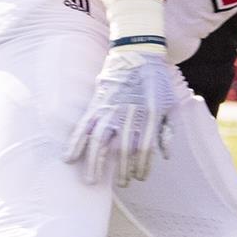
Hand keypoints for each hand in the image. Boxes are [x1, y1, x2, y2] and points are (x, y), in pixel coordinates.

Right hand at [64, 43, 180, 185]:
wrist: (138, 52)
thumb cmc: (156, 80)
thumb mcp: (168, 104)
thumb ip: (165, 130)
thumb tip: (164, 156)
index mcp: (150, 114)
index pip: (145, 148)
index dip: (141, 165)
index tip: (139, 177)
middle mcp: (129, 113)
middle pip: (123, 149)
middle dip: (121, 170)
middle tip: (120, 184)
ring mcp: (110, 107)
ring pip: (100, 141)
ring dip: (95, 163)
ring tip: (92, 181)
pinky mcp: (96, 102)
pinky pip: (82, 125)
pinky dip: (75, 142)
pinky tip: (68, 158)